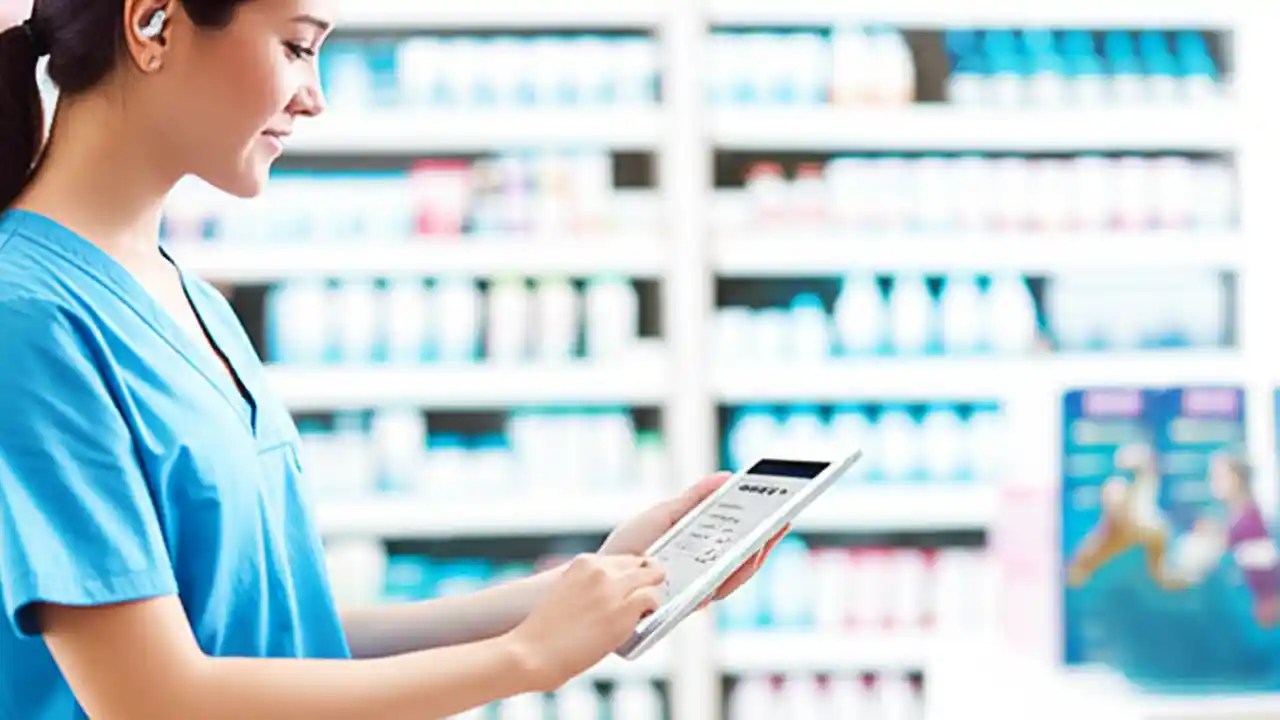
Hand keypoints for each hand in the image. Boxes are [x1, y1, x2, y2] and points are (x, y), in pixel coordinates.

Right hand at [507, 554, 664, 691]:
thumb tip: (616, 597)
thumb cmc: (544, 633)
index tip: (634, 586)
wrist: (532, 652)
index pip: (624, 559)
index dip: (632, 574)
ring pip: (653, 577)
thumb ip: (591, 588)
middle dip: (647, 579)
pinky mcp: (623, 610)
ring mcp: (612, 588)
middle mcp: (600, 570)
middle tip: (644, 598)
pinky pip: (652, 599)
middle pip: (642, 563)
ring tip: (644, 612)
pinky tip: (642, 621)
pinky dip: (652, 609)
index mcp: (584, 563)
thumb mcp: (566, 594)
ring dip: (651, 594)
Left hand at [600, 473, 789, 606]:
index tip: (781, 510)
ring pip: (737, 577)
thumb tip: (727, 476)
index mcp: (701, 555)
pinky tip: (747, 551)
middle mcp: (702, 576)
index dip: (762, 531)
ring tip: (771, 531)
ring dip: (758, 554)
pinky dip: (736, 570)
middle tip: (785, 518)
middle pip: (744, 562)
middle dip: (767, 541)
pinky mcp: (688, 602)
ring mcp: (697, 591)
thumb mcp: (664, 514)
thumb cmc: (629, 547)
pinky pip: (719, 588)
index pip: (738, 545)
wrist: (601, 574)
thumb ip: (695, 498)